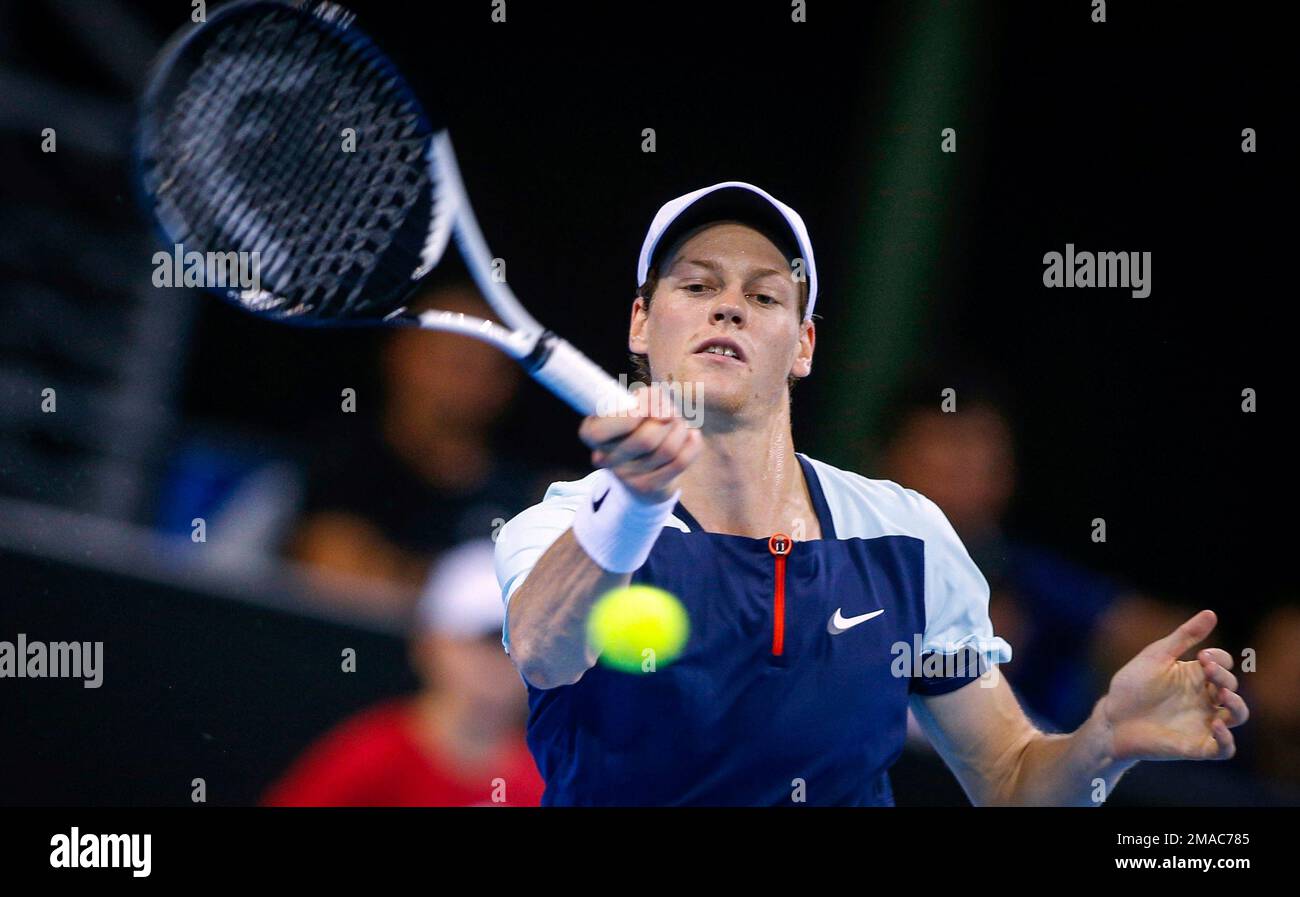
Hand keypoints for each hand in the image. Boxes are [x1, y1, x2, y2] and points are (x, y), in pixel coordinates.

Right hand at [577, 382, 701, 503]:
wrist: (644, 465)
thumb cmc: (639, 424)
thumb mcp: (637, 404)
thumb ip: (647, 399)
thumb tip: (662, 411)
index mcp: (591, 433)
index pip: (602, 431)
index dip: (631, 416)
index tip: (646, 408)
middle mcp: (604, 458)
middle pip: (645, 440)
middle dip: (666, 419)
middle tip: (670, 412)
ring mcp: (625, 476)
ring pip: (666, 450)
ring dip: (680, 429)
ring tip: (679, 423)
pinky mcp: (647, 487)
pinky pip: (680, 462)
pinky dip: (692, 444)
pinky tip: (691, 435)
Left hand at [1099, 609, 1248, 762]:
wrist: (1112, 719)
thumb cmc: (1133, 686)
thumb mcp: (1157, 657)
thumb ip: (1184, 637)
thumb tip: (1212, 613)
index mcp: (1195, 676)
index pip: (1222, 664)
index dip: (1219, 659)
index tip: (1203, 656)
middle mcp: (1204, 698)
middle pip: (1231, 686)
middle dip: (1225, 677)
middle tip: (1207, 670)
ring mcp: (1203, 722)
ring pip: (1237, 716)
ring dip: (1237, 706)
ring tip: (1222, 696)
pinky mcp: (1197, 745)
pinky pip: (1224, 749)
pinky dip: (1227, 739)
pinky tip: (1216, 725)